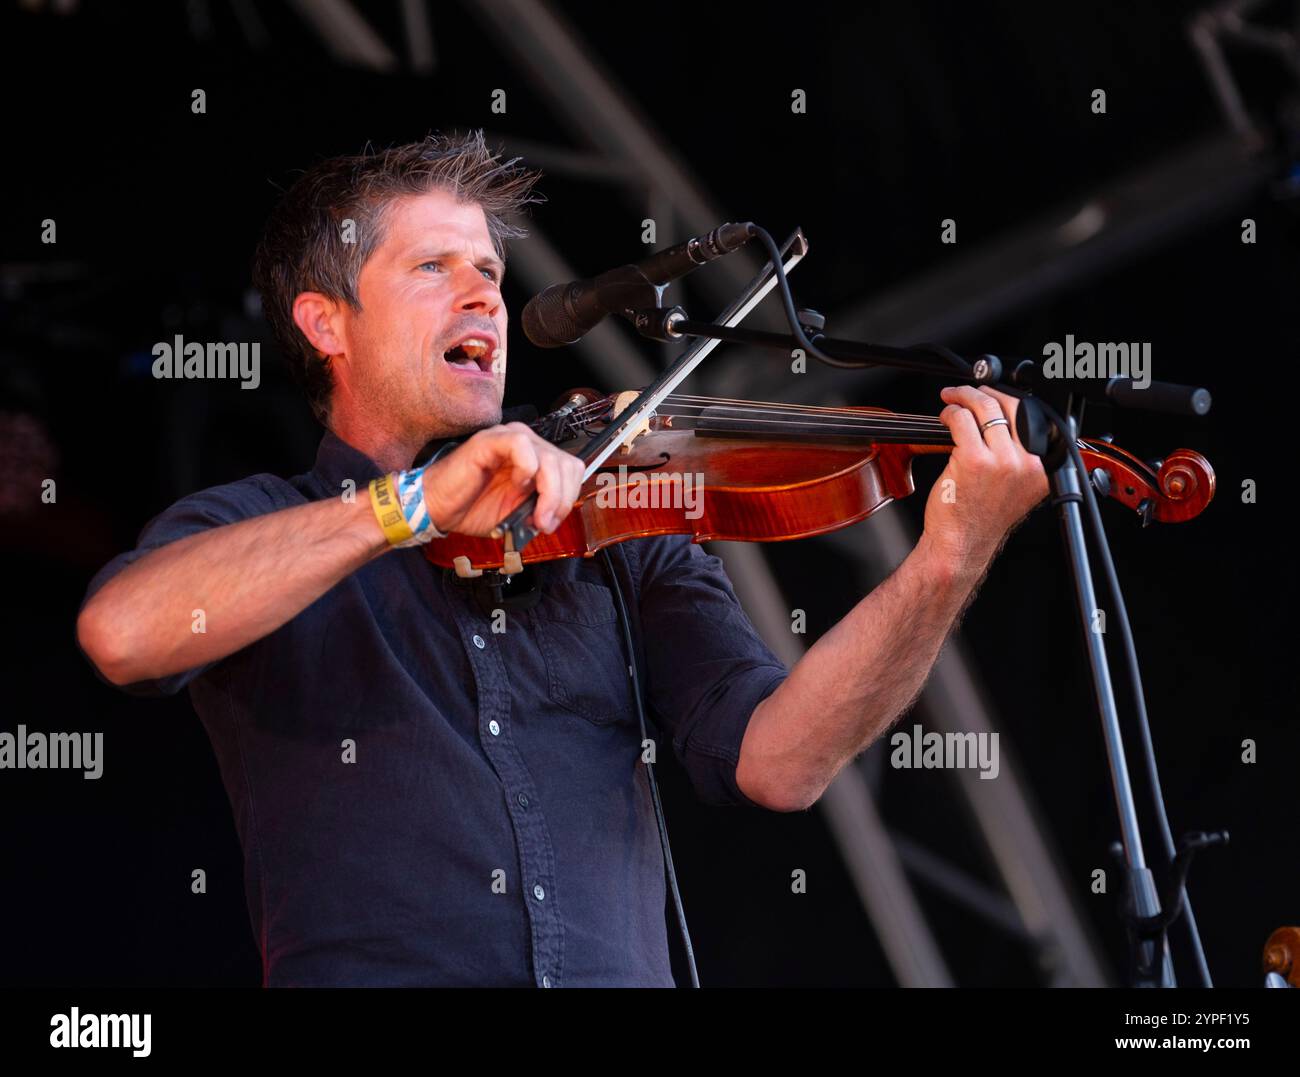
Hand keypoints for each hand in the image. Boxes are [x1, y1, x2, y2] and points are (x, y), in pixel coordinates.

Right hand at [420, 422, 584, 537]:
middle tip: (544, 523)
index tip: (552, 521)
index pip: (571, 468)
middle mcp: (525, 443)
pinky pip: (522, 445)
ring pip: (550, 457)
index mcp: (535, 458)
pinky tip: (515, 486)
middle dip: (561, 500)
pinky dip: (526, 470)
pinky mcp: (490, 440)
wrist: (438, 508)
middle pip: (566, 463)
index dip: (569, 496)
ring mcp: (508, 438)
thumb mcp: (518, 514)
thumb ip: (541, 509)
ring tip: (534, 515)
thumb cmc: (473, 507)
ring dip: (549, 493)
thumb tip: (556, 514)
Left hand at [921, 386, 1048, 574]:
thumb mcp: (1017, 486)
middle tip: (966, 392)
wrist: (961, 544)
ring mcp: (1003, 461)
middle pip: (1011, 405)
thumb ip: (1020, 456)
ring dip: (964, 397)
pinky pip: (963, 420)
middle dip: (985, 391)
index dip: (1010, 398)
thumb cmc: (981, 517)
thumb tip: (1005, 419)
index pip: (1034, 416)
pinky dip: (951, 412)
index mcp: (1043, 467)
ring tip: (952, 399)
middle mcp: (1029, 463)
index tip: (994, 393)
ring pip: (985, 408)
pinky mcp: (974, 460)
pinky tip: (945, 416)